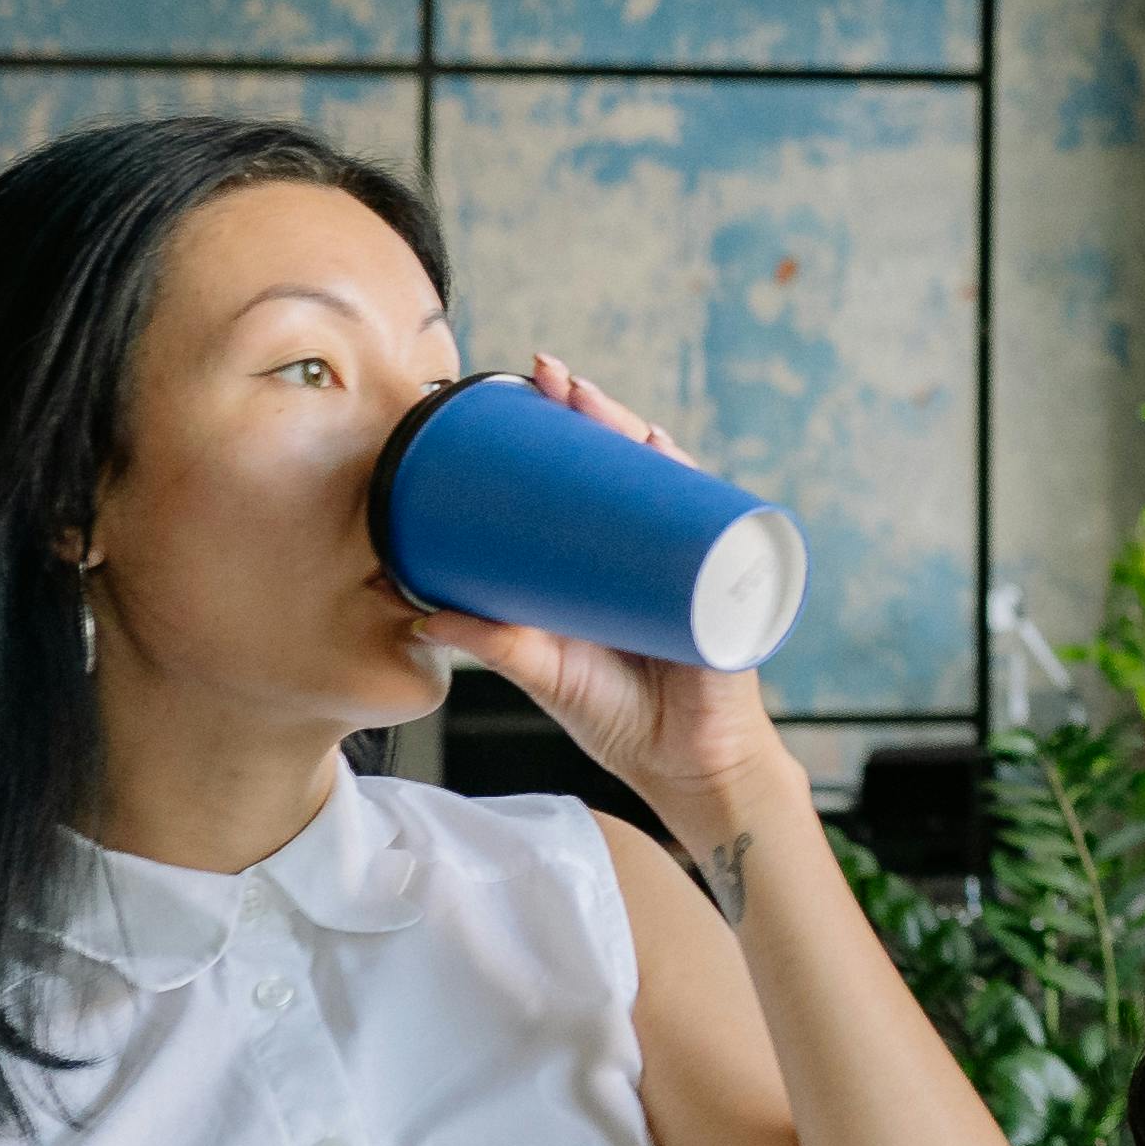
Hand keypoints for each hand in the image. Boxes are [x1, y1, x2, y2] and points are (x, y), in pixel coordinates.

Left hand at [398, 356, 802, 846]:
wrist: (686, 768)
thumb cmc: (623, 717)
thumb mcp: (548, 674)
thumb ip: (497, 644)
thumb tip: (423, 614)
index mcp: (613, 559)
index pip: (593, 476)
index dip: (565, 429)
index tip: (527, 388)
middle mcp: (656, 549)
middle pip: (632, 462)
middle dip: (598, 412)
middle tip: (554, 377)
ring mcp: (694, 563)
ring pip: (670, 479)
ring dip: (637, 434)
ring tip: (598, 405)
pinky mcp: (722, 590)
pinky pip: (716, 525)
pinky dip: (695, 487)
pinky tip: (669, 455)